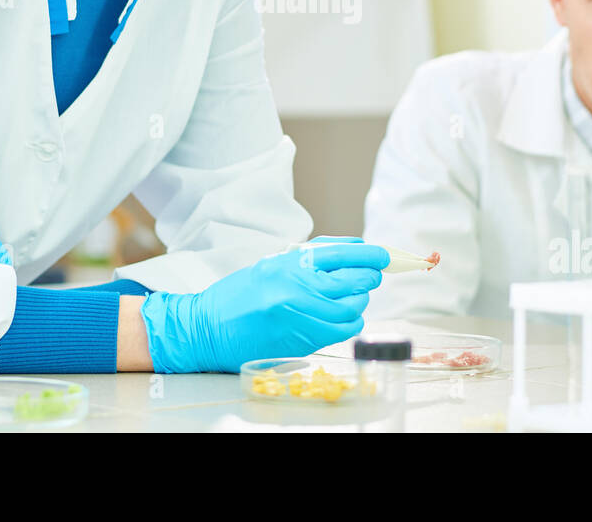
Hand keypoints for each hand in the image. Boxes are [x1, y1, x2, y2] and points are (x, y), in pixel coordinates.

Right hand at [139, 237, 389, 372]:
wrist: (208, 329)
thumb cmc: (240, 293)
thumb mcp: (273, 263)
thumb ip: (312, 257)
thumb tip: (355, 249)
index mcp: (289, 265)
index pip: (342, 255)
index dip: (369, 254)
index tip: (384, 255)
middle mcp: (297, 290)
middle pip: (354, 282)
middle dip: (368, 277)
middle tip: (370, 275)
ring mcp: (301, 318)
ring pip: (353, 309)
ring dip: (359, 302)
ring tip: (351, 297)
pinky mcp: (302, 342)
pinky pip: (341, 331)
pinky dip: (348, 322)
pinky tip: (340, 316)